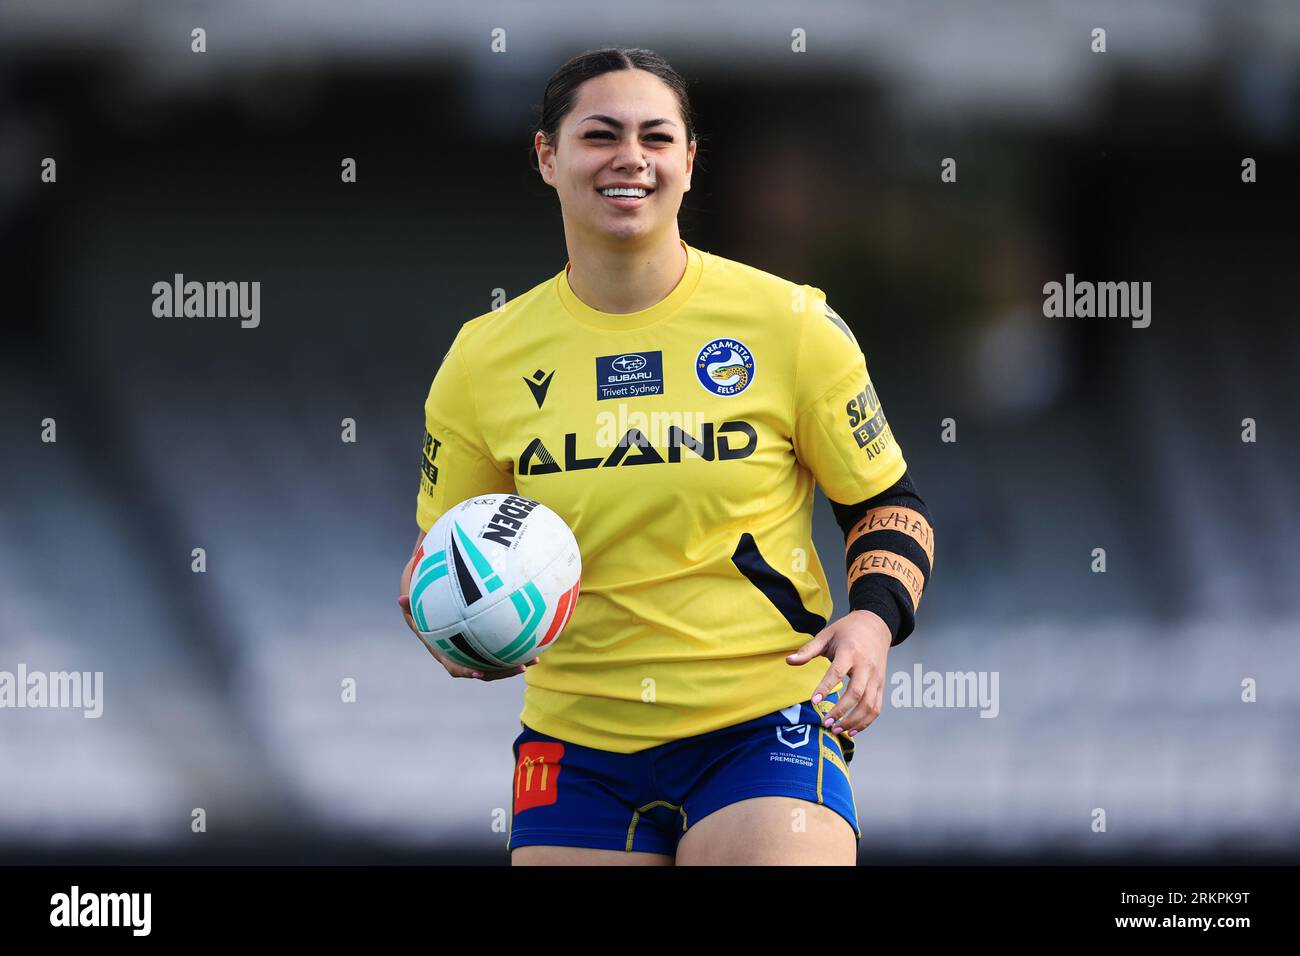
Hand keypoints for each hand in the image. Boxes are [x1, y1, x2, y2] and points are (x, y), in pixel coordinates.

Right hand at [399, 545, 536, 680]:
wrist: (432, 608)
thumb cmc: (423, 604)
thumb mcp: (415, 604)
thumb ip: (411, 605)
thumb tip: (400, 599)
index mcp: (446, 652)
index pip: (456, 667)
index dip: (467, 671)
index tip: (479, 672)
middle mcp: (463, 655)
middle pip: (485, 670)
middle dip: (504, 671)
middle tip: (523, 667)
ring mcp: (476, 651)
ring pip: (497, 662)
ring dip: (516, 662)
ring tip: (536, 659)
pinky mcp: (487, 644)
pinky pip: (502, 647)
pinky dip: (517, 644)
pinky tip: (535, 636)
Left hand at [785, 609, 891, 737]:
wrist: (875, 625)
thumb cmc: (847, 631)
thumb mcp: (826, 635)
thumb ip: (808, 650)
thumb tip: (788, 661)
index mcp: (850, 652)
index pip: (838, 672)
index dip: (826, 687)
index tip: (814, 701)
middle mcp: (865, 666)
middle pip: (856, 693)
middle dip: (841, 711)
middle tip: (825, 722)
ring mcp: (876, 677)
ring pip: (869, 705)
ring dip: (854, 721)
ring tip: (836, 730)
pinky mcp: (881, 685)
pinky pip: (877, 707)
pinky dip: (866, 722)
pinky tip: (852, 730)